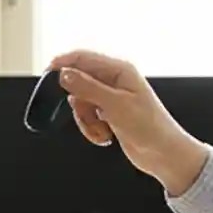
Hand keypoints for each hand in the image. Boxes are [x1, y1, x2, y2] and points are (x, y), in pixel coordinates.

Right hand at [47, 50, 208, 194]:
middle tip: (87, 114)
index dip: (64, 63)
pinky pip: (87, 116)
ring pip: (81, 102)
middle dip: (79, 102)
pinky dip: (91, 128)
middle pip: (79, 82)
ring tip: (101, 129)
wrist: (164, 155)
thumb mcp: (115, 106)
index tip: (47, 74)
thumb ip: (87, 88)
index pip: (84, 58)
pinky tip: (104, 135)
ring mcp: (112, 98)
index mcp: (120, 70)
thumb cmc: (150, 128)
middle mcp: (115, 81)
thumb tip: (64, 74)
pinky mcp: (109, 114)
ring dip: (86, 120)